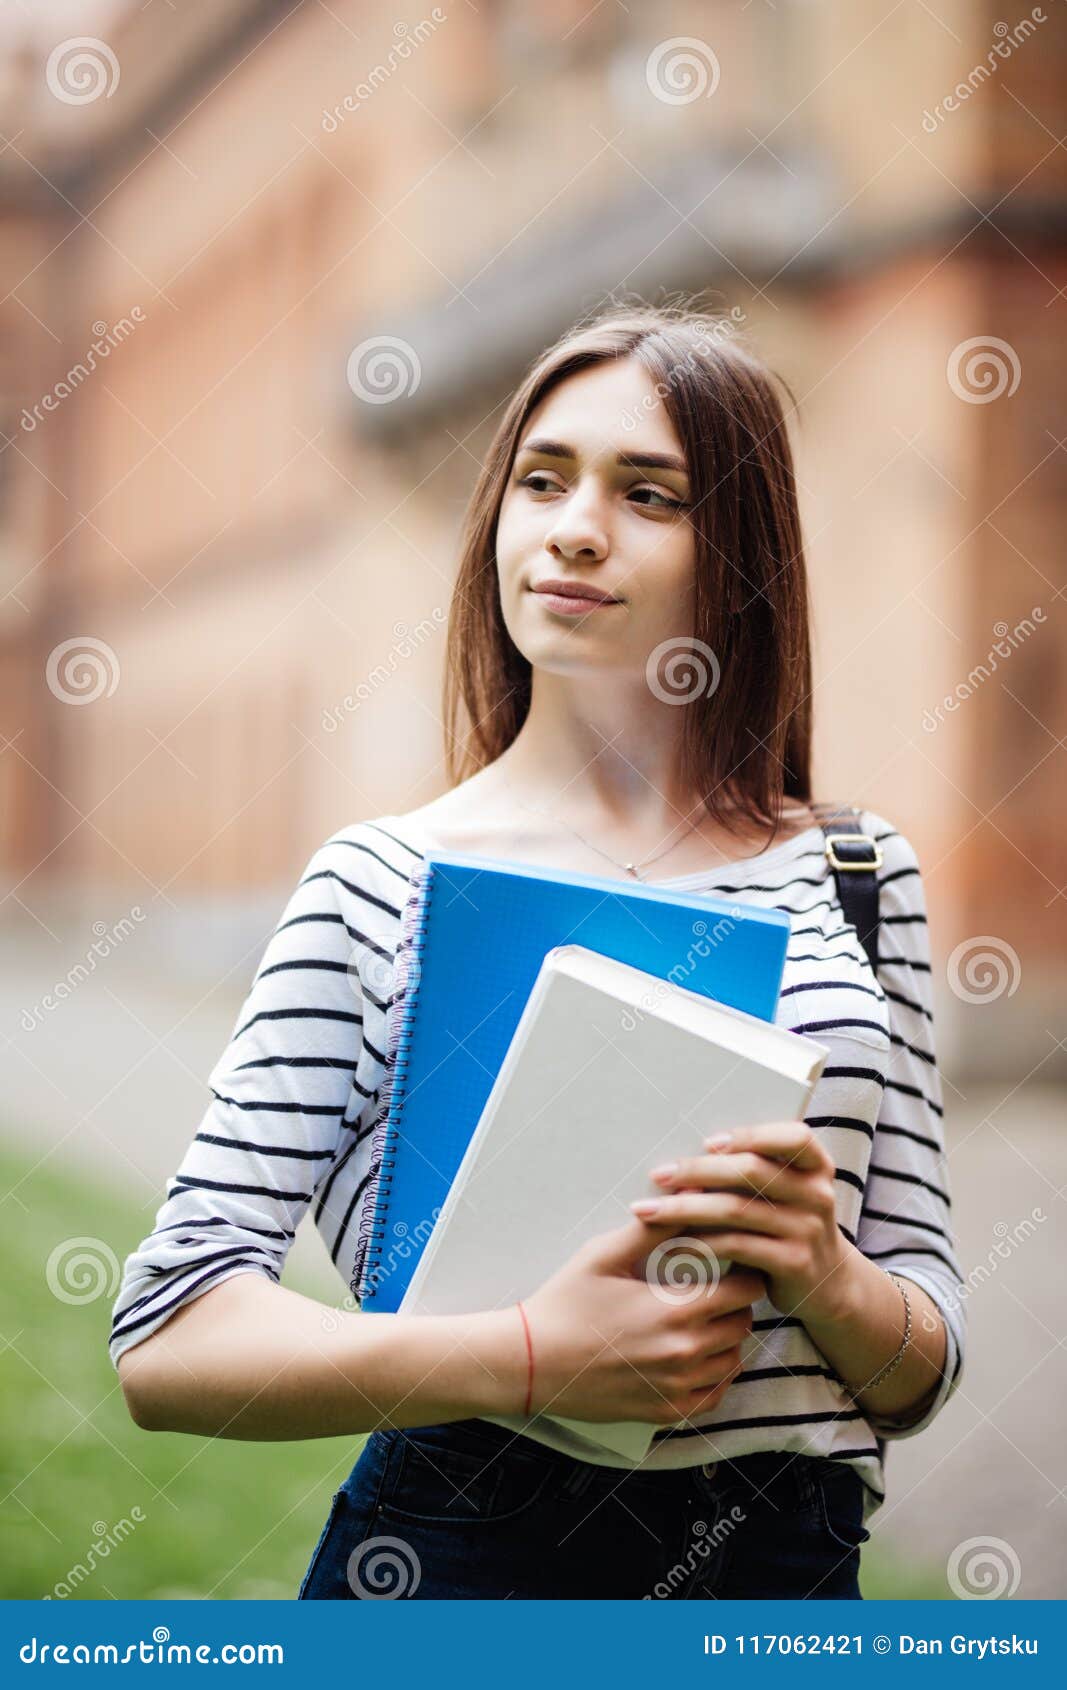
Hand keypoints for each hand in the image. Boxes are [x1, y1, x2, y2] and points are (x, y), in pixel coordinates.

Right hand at [520, 1217, 764, 1426]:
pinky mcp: (667, 1412)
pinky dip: (715, 1376)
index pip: (747, 1289)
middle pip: (744, 1323)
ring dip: (727, 1340)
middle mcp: (686, 1353)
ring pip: (734, 1361)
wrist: (533, 1362)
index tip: (730, 1263)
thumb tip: (690, 1192)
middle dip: (736, 1303)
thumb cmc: (566, 1302)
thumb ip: (656, 1226)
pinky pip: (715, 1395)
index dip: (743, 1271)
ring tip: (702, 1320)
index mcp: (677, 1310)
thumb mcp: (605, 1254)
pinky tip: (695, 1356)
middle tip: (715, 1288)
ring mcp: (678, 1387)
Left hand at [628, 1121, 853, 1322]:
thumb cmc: (788, 1226)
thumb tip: (682, 1156)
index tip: (708, 1141)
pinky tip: (674, 1244)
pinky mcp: (794, 1263)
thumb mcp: (784, 1193)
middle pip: (752, 1172)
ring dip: (686, 1208)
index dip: (751, 1136)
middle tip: (658, 1174)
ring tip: (649, 1211)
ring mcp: (809, 1229)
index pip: (793, 1137)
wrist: (827, 1285)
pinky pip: (738, 1246)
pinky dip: (701, 1242)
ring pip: (737, 1210)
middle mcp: (818, 1194)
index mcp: (816, 1166)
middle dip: (698, 1170)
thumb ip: (754, 1171)